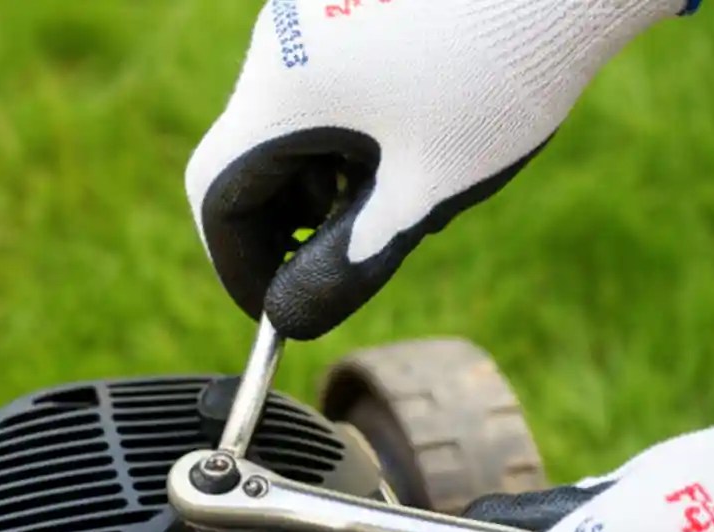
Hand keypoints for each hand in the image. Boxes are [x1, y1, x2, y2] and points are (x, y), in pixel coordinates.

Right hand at [186, 0, 683, 339]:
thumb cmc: (497, 84)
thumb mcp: (419, 195)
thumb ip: (344, 267)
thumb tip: (287, 319)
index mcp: (282, 95)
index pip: (216, 198)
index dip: (239, 265)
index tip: (275, 304)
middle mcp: (275, 48)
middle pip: (243, 160)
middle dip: (279, 224)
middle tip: (333, 263)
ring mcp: (302, 19)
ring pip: (278, 125)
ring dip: (309, 178)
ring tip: (384, 196)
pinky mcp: (333, 3)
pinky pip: (307, 87)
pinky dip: (329, 135)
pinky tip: (393, 142)